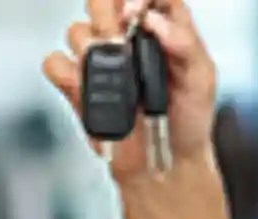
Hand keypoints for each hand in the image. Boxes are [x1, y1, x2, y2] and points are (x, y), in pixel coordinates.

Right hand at [41, 0, 217, 182]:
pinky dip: (69, 74)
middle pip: (103, 0)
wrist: (166, 163)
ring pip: (77, 30)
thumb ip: (185, 45)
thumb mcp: (201, 81)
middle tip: (121, 40)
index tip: (136, 14)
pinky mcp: (79, 84)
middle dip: (108, 15)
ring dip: (93, 48)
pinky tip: (91, 89)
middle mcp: (128, 40)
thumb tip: (155, 21)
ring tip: (116, 76)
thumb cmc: (188, 121)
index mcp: (163, 31)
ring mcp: (102, 60)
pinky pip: (56, 63)